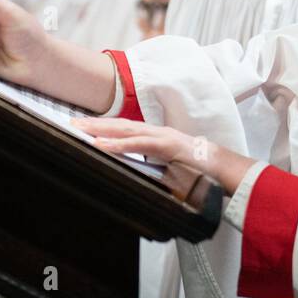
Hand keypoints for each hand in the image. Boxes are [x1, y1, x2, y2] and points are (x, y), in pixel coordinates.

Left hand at [72, 117, 256, 193]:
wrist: (226, 171)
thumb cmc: (200, 172)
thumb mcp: (170, 169)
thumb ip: (153, 167)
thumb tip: (133, 174)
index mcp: (158, 138)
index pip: (126, 129)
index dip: (105, 127)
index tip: (83, 128)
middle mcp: (159, 133)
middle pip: (121, 125)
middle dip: (96, 123)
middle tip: (71, 122)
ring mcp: (164, 137)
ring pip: (127, 130)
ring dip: (101, 129)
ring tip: (80, 129)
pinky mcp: (168, 146)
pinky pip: (139, 145)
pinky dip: (119, 144)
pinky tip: (102, 145)